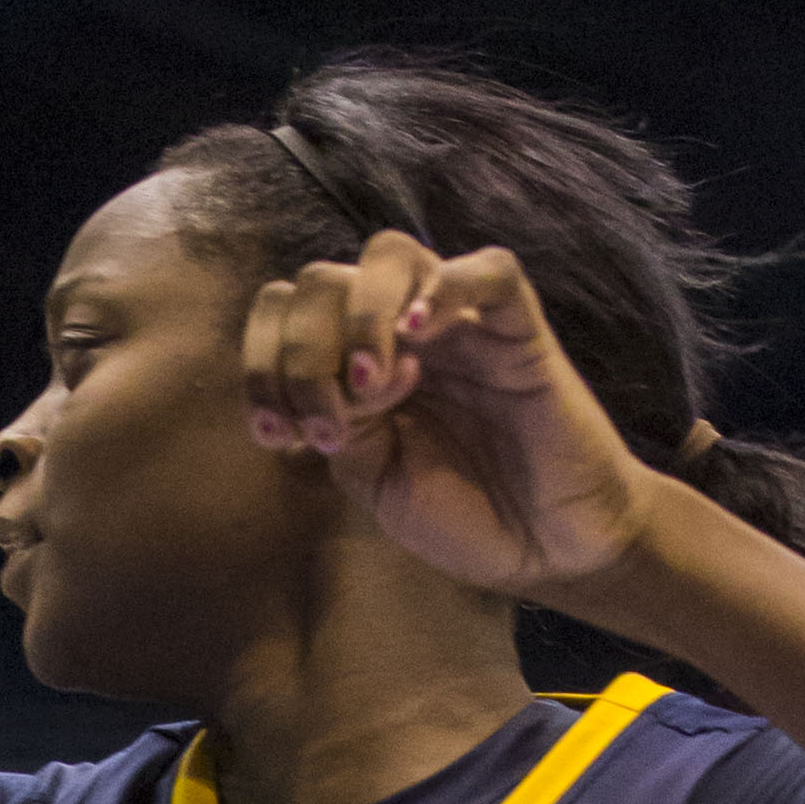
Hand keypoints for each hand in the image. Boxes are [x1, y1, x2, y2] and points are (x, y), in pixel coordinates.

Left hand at [240, 231, 664, 599]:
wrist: (542, 548)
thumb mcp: (372, 477)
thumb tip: (317, 381)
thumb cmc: (460, 516)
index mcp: (353, 366)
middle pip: (322, 280)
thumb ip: (338, 421)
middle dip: (303, 352)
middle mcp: (398, 334)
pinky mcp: (519, 328)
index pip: (283, 317)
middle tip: (328, 426)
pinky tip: (418, 337)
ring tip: (372, 383)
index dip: (262, 365)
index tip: (275, 435)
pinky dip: (442, 289)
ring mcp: (458, 324)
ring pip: (390, 255)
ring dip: (359, 317)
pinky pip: (488, 269)